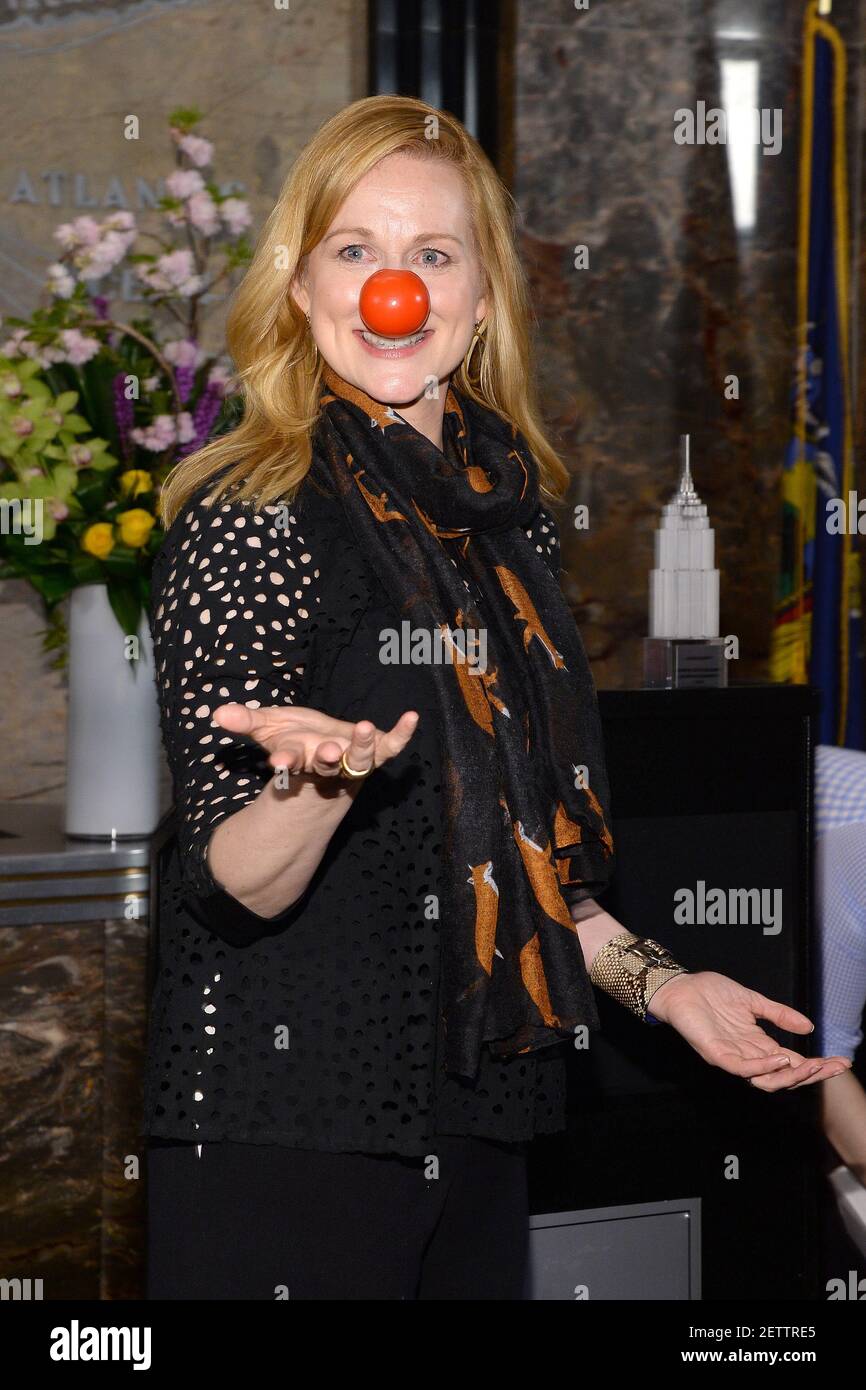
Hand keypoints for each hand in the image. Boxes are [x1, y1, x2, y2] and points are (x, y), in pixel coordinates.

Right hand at [212, 703, 419, 785]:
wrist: (328, 755)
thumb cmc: (296, 738)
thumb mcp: (268, 726)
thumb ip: (246, 721)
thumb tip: (217, 713)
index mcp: (299, 756)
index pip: (289, 760)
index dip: (285, 762)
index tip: (279, 764)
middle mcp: (326, 762)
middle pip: (327, 763)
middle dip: (329, 757)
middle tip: (331, 752)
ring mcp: (353, 760)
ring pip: (359, 758)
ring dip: (362, 746)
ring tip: (364, 728)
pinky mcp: (375, 752)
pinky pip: (391, 746)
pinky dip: (402, 734)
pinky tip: (412, 718)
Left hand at [646, 971, 852, 1090]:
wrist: (681, 986)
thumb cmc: (711, 993)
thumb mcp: (753, 1001)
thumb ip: (779, 1014)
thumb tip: (809, 1028)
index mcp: (758, 1045)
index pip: (792, 1063)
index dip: (817, 1065)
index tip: (841, 1061)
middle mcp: (747, 1056)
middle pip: (785, 1077)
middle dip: (812, 1075)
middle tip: (833, 1067)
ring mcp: (732, 1057)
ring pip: (766, 1080)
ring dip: (791, 1076)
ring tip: (811, 1065)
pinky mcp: (716, 1054)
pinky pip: (742, 1069)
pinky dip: (763, 1066)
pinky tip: (780, 1058)